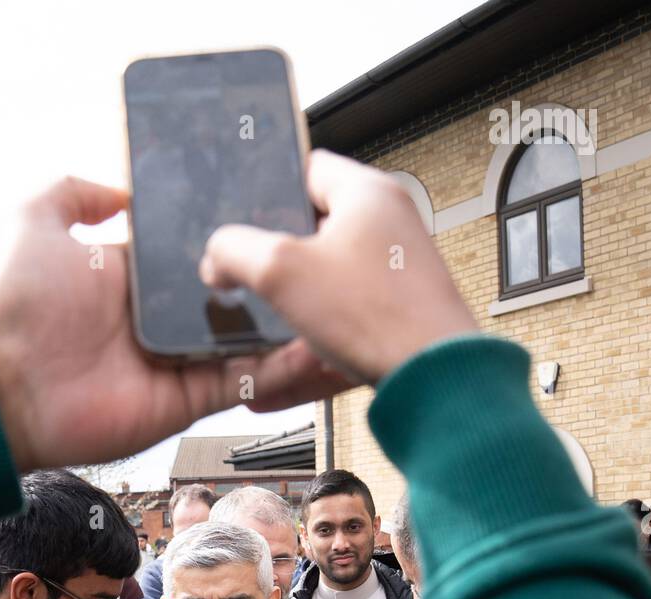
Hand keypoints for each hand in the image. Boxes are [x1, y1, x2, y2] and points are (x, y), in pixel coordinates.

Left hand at [0, 177, 351, 470]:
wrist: (9, 390)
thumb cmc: (16, 308)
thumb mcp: (33, 222)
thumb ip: (73, 192)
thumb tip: (122, 188)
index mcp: (132, 277)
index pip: (195, 249)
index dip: (230, 230)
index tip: (271, 206)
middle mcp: (160, 318)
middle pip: (231, 292)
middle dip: (270, 275)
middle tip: (317, 248)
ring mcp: (180, 359)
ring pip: (249, 338)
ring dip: (287, 320)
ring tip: (332, 294)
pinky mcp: (190, 398)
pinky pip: (246, 380)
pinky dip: (282, 367)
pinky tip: (316, 340)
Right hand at [200, 149, 477, 386]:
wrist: (433, 378)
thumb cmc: (379, 318)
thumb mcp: (282, 272)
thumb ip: (237, 251)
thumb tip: (217, 254)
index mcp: (367, 193)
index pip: (305, 167)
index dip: (267, 192)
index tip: (245, 219)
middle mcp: (389, 225)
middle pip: (314, 228)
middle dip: (278, 256)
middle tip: (253, 276)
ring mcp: (397, 270)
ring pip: (329, 276)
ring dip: (297, 301)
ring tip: (274, 321)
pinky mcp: (399, 311)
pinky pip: (346, 315)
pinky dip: (319, 333)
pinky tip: (299, 357)